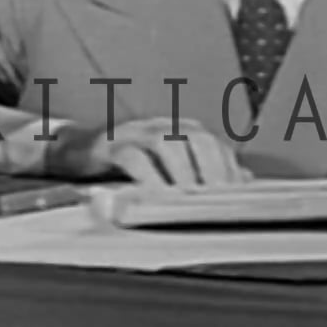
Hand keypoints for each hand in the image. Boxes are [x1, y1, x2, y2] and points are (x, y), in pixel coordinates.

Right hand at [78, 117, 251, 187]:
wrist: (81, 151)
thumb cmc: (131, 161)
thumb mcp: (170, 166)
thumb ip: (205, 171)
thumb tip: (246, 180)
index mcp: (184, 131)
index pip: (215, 146)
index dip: (228, 170)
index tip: (237, 198)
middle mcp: (165, 126)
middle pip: (198, 139)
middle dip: (210, 170)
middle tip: (216, 200)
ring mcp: (137, 132)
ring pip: (167, 143)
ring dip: (181, 172)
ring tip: (188, 198)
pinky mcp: (111, 144)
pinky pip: (132, 156)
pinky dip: (146, 176)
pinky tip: (154, 195)